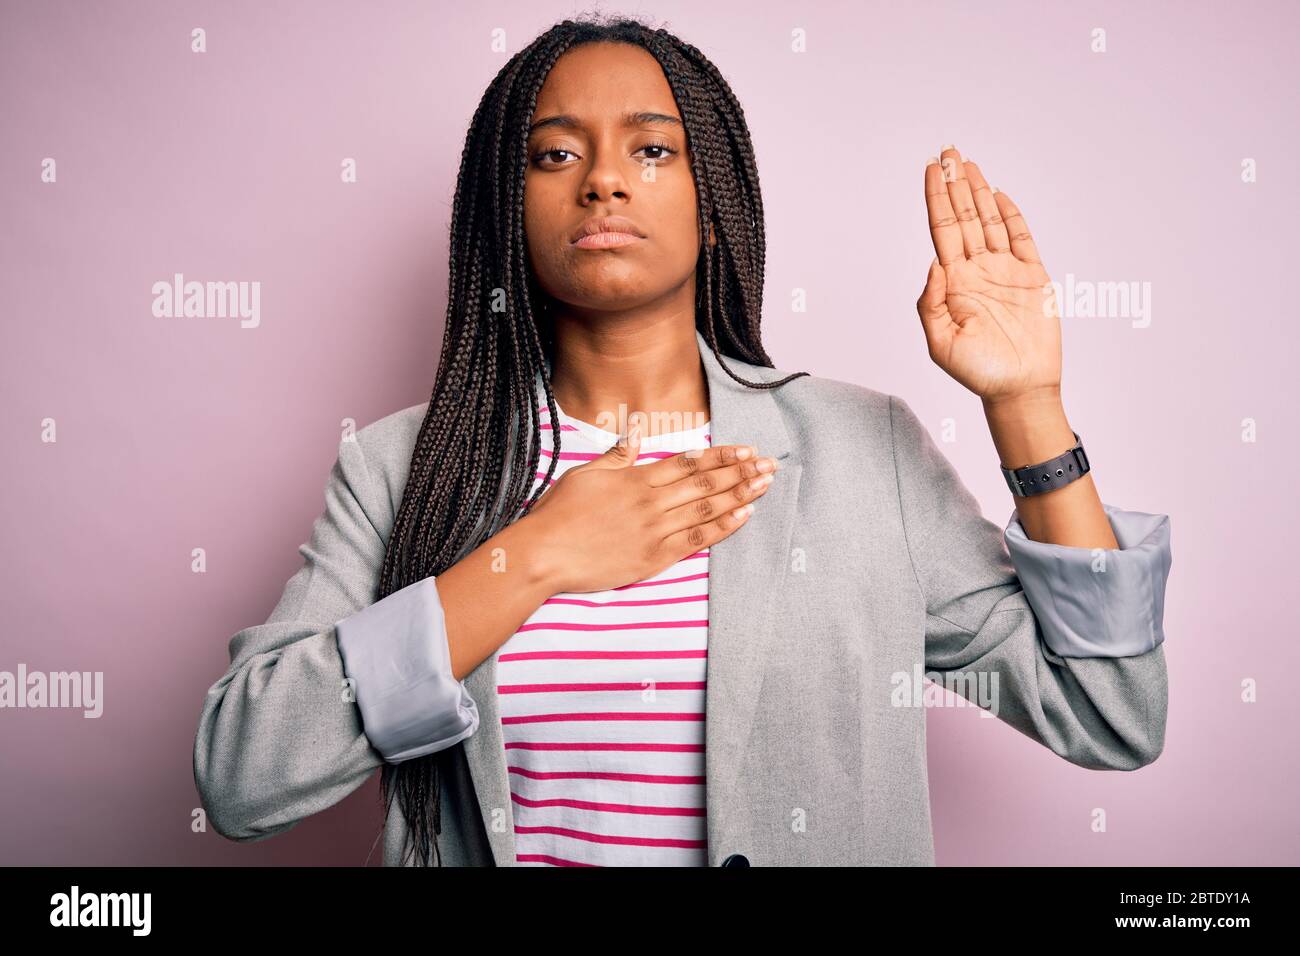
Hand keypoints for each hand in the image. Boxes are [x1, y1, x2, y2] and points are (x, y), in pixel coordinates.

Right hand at [523, 432, 778, 593]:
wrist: (544, 553)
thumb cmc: (558, 513)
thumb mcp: (584, 474)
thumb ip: (616, 457)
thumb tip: (637, 436)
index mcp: (636, 478)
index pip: (689, 462)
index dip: (721, 456)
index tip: (745, 450)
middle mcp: (652, 501)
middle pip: (706, 482)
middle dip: (741, 471)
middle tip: (770, 463)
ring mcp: (655, 529)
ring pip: (707, 507)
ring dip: (740, 494)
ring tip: (765, 484)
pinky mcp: (654, 557)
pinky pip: (696, 538)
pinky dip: (723, 526)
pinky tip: (744, 515)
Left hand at [917, 144, 1061, 402]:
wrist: (1019, 388)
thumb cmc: (977, 372)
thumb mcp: (940, 343)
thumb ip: (930, 304)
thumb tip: (933, 264)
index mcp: (952, 283)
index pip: (941, 231)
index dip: (936, 199)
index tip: (930, 171)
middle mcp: (976, 270)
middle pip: (963, 217)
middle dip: (955, 184)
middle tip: (948, 152)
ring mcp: (1004, 271)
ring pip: (989, 221)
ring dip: (979, 191)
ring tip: (968, 162)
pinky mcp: (1032, 277)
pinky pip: (1021, 238)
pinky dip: (1011, 215)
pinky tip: (999, 194)